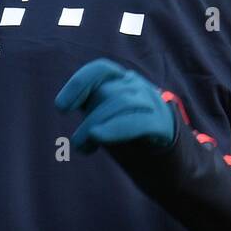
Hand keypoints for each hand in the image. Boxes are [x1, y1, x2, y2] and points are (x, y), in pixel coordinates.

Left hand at [55, 58, 175, 153]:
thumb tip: (63, 104)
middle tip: (78, 144)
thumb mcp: (107, 117)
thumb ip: (91, 106)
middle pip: (108, 92)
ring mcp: (153, 104)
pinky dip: (115, 127)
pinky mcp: (164, 125)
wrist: (169, 160)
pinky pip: (138, 121)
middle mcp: (139, 87)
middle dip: (89, 119)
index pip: (100, 69)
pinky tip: (98, 137)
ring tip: (85, 147)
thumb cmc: (131, 136)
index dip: (78, 84)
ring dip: (95, 126)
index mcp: (124, 81)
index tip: (61, 107)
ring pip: (121, 103)